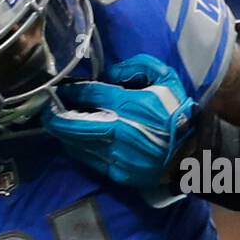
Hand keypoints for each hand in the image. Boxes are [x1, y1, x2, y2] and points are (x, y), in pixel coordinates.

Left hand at [43, 54, 195, 187]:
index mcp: (129, 106)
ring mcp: (116, 155)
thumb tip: (110, 73)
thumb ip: (137, 67)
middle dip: (55, 116)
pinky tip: (74, 141)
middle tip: (46, 108)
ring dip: (64, 132)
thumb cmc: (178, 113)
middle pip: (74, 123)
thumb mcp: (166, 78)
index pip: (89, 96)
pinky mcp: (118, 173)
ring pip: (78, 143)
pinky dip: (78, 149)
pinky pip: (89, 159)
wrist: (193, 152)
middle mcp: (118, 131)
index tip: (59, 88)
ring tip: (56, 123)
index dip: (70, 91)